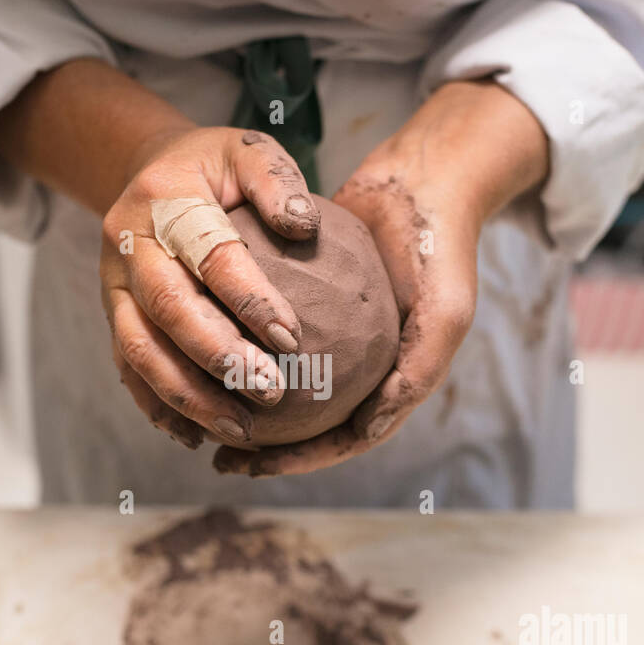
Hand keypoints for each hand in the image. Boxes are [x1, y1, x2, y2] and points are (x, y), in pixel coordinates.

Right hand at [99, 126, 323, 449]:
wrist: (147, 172)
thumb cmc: (214, 167)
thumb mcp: (248, 150)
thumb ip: (277, 181)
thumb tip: (303, 225)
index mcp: (165, 199)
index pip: (210, 255)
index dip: (249, 299)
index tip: (292, 338)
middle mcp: (129, 244)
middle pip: (168, 311)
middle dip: (219, 359)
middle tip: (270, 392)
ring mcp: (114, 285)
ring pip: (140, 350)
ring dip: (188, 397)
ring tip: (239, 429)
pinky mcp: (112, 316)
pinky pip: (128, 369)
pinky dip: (158, 408)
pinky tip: (195, 437)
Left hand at [214, 79, 548, 475]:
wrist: (425, 178)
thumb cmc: (441, 248)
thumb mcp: (444, 314)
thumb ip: (416, 374)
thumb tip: (366, 433)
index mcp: (390, 382)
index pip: (340, 439)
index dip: (297, 460)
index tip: (248, 467)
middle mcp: (358, 364)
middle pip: (304, 420)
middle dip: (261, 444)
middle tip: (214, 454)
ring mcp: (332, 332)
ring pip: (280, 376)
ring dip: (242, 396)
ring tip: (199, 405)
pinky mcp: (308, 297)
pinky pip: (267, 325)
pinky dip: (238, 337)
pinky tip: (202, 340)